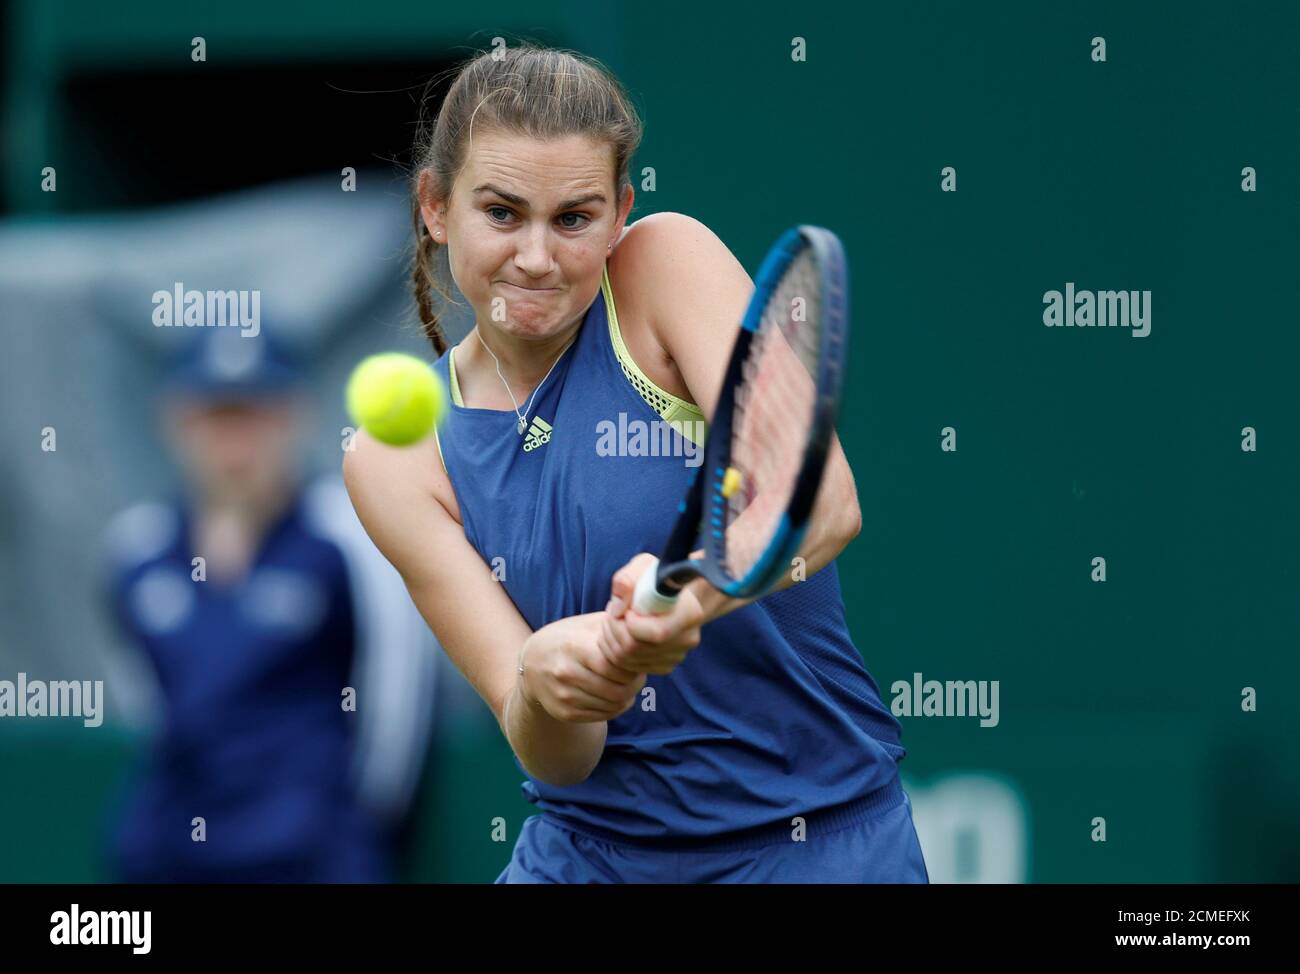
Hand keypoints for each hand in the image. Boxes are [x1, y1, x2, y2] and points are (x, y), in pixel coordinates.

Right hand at [519, 613, 646, 722]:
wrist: (533, 662)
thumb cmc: (568, 638)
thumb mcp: (587, 624)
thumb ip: (614, 626)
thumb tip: (645, 628)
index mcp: (575, 647)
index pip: (617, 667)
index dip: (633, 667)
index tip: (638, 662)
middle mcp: (566, 673)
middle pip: (617, 690)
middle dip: (635, 685)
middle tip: (638, 677)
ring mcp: (564, 696)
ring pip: (612, 706)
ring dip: (627, 698)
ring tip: (628, 685)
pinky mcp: (564, 713)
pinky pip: (602, 717)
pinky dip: (615, 708)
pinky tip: (615, 696)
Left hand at [601, 552, 704, 674]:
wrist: (668, 594)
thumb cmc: (655, 578)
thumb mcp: (642, 566)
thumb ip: (627, 579)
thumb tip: (619, 607)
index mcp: (690, 612)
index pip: (656, 633)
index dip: (629, 621)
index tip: (626, 607)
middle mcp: (688, 638)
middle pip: (636, 648)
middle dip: (615, 629)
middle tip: (614, 612)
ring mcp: (677, 655)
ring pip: (628, 660)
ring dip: (612, 639)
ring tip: (616, 619)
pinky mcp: (665, 665)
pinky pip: (630, 667)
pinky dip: (617, 651)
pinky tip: (621, 632)